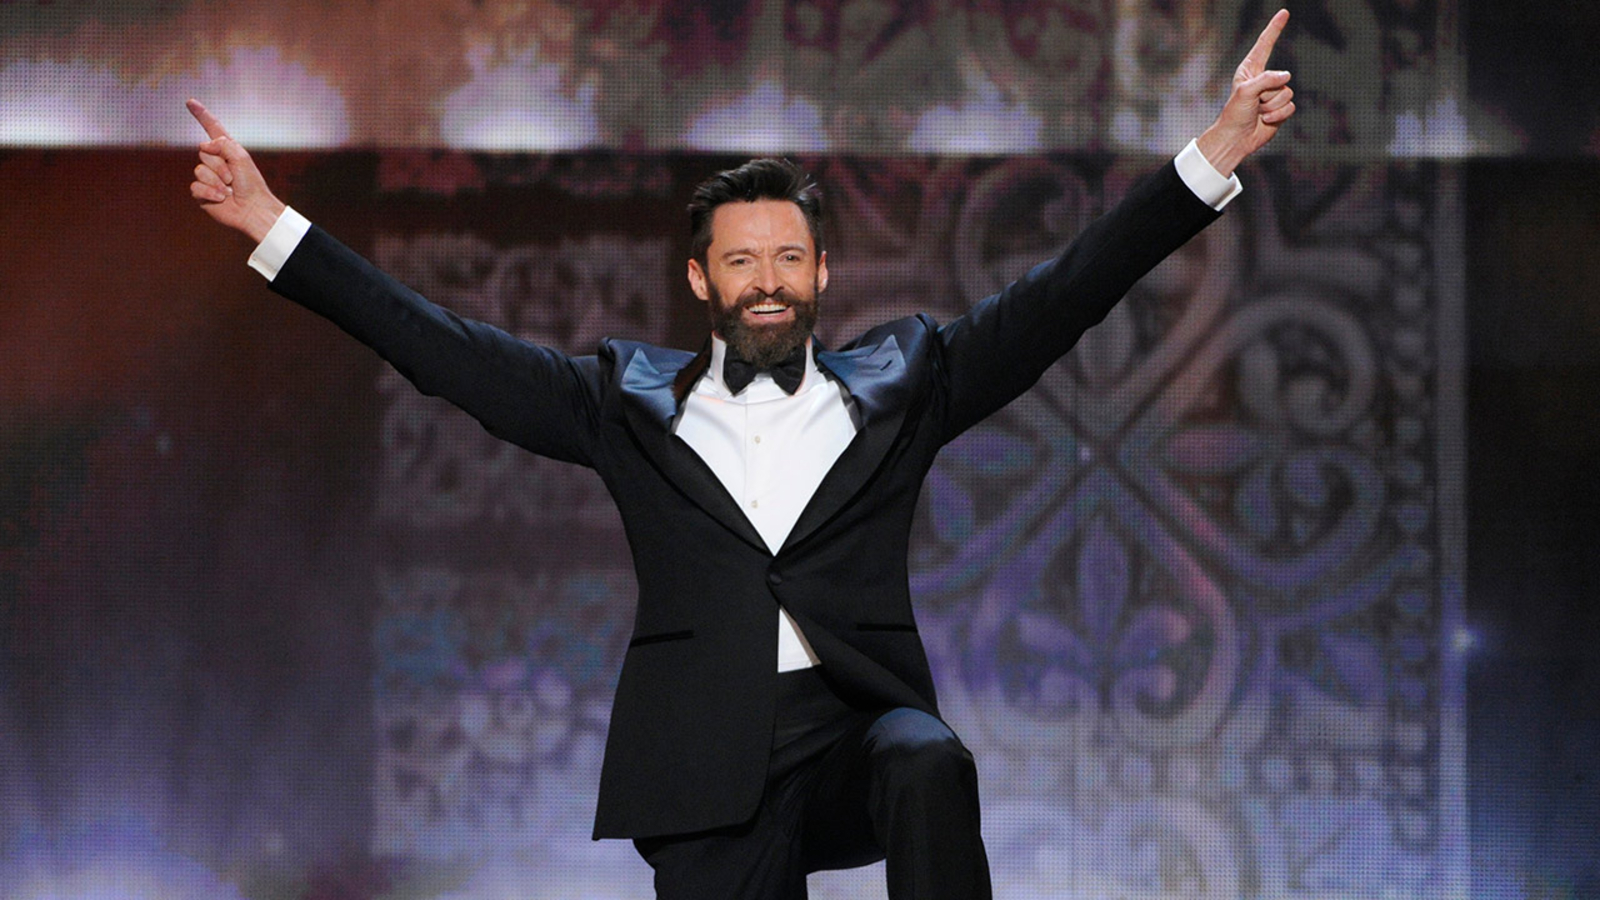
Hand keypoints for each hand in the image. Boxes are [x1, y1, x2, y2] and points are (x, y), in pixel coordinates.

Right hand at [187, 99, 285, 243]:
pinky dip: (210, 192)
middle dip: (219, 165)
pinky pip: (195, 186)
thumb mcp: (241, 157)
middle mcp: (215, 161)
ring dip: (216, 180)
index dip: (202, 115)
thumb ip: (223, 144)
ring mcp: (207, 177)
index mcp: (227, 150)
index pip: (212, 128)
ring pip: (199, 169)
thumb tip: (204, 146)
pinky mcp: (202, 192)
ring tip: (229, 190)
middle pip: (203, 151)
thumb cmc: (251, 184)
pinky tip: (221, 198)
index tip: (190, 101)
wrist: (253, 209)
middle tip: (233, 178)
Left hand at [1196, 9, 1295, 177]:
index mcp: (1250, 69)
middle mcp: (1264, 79)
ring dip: (1272, 106)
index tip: (1284, 12)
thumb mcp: (1246, 91)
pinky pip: (1291, 107)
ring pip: (1287, 93)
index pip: (1265, 44)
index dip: (1275, 28)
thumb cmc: (1234, 114)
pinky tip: (1265, 120)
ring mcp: (1274, 94)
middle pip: (1280, 78)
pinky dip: (1278, 115)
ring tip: (1258, 112)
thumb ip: (1266, 80)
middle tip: (1253, 104)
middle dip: (1268, 94)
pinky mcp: (1281, 108)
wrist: (1236, 139)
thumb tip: (1286, 76)